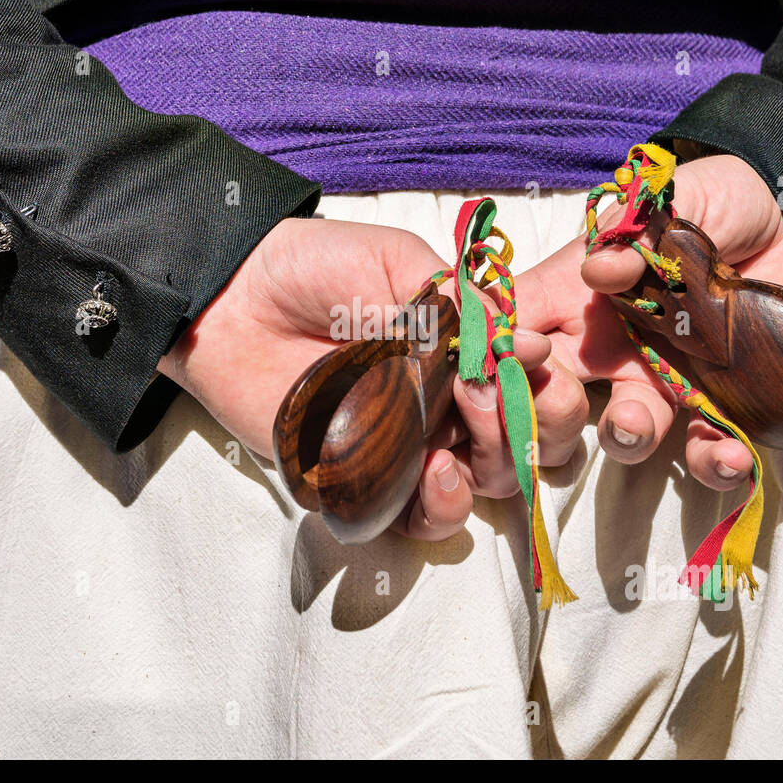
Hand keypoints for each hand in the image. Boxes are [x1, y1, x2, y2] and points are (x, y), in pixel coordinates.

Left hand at [159, 216, 587, 540]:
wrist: (232, 297)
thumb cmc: (314, 268)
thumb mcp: (396, 264)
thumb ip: (460, 302)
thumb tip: (524, 344)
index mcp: (467, 352)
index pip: (538, 383)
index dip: (550, 384)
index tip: (527, 359)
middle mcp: (451, 405)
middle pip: (529, 443)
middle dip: (538, 427)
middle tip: (494, 395)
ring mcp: (413, 446)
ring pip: (486, 484)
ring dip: (497, 464)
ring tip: (467, 425)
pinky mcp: (366, 481)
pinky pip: (417, 518)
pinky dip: (441, 507)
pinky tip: (436, 476)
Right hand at [514, 154, 782, 488]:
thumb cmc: (714, 204)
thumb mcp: (668, 201)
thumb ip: (631, 230)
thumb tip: (600, 268)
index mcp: (579, 298)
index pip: (515, 332)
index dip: (501, 353)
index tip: (518, 356)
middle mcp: (609, 352)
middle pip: (550, 403)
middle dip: (544, 416)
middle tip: (564, 398)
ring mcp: (661, 384)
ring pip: (622, 434)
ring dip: (622, 437)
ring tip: (635, 424)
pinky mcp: (718, 405)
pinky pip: (707, 450)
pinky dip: (715, 463)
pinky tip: (732, 456)